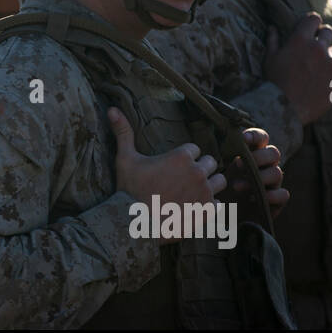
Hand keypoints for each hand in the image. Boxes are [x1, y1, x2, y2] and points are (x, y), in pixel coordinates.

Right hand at [110, 108, 224, 243]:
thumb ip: (124, 132)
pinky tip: (196, 207)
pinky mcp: (207, 212)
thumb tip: (112, 109)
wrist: (134, 223)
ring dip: (210, 184)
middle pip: (211, 162)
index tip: (174, 166)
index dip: (185, 156)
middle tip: (184, 179)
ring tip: (194, 191)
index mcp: (182, 157)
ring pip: (220, 181)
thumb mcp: (125, 159)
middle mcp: (197, 172)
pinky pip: (219, 204)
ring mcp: (205, 193)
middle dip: (200, 168)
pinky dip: (210, 206)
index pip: (195, 149)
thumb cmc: (129, 189)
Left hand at [227, 127, 288, 218]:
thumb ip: (221, 159)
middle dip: (258, 156)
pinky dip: (271, 195)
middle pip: (274, 153)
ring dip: (258, 177)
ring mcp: (273, 183)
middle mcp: (267, 166)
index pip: (262, 138)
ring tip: (237, 186)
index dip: (256, 136)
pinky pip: (283, 194)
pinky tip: (254, 199)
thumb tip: (213, 149)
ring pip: (277, 173)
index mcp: (254, 154)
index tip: (243, 138)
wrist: (228, 215)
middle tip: (239, 164)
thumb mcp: (220, 172)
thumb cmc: (223, 188)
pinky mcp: (277, 200)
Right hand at [263, 12, 331, 125]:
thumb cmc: (274, 83)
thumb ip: (273, 40)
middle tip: (317, 48)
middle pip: (329, 31)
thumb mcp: (269, 59)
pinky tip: (321, 84)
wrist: (286, 109)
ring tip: (318, 71)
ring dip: (329, 58)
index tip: (310, 28)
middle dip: (324, 36)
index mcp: (299, 40)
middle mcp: (318, 47)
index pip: (313, 18)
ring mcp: (331, 61)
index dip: (312, 22)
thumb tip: (272, 27)